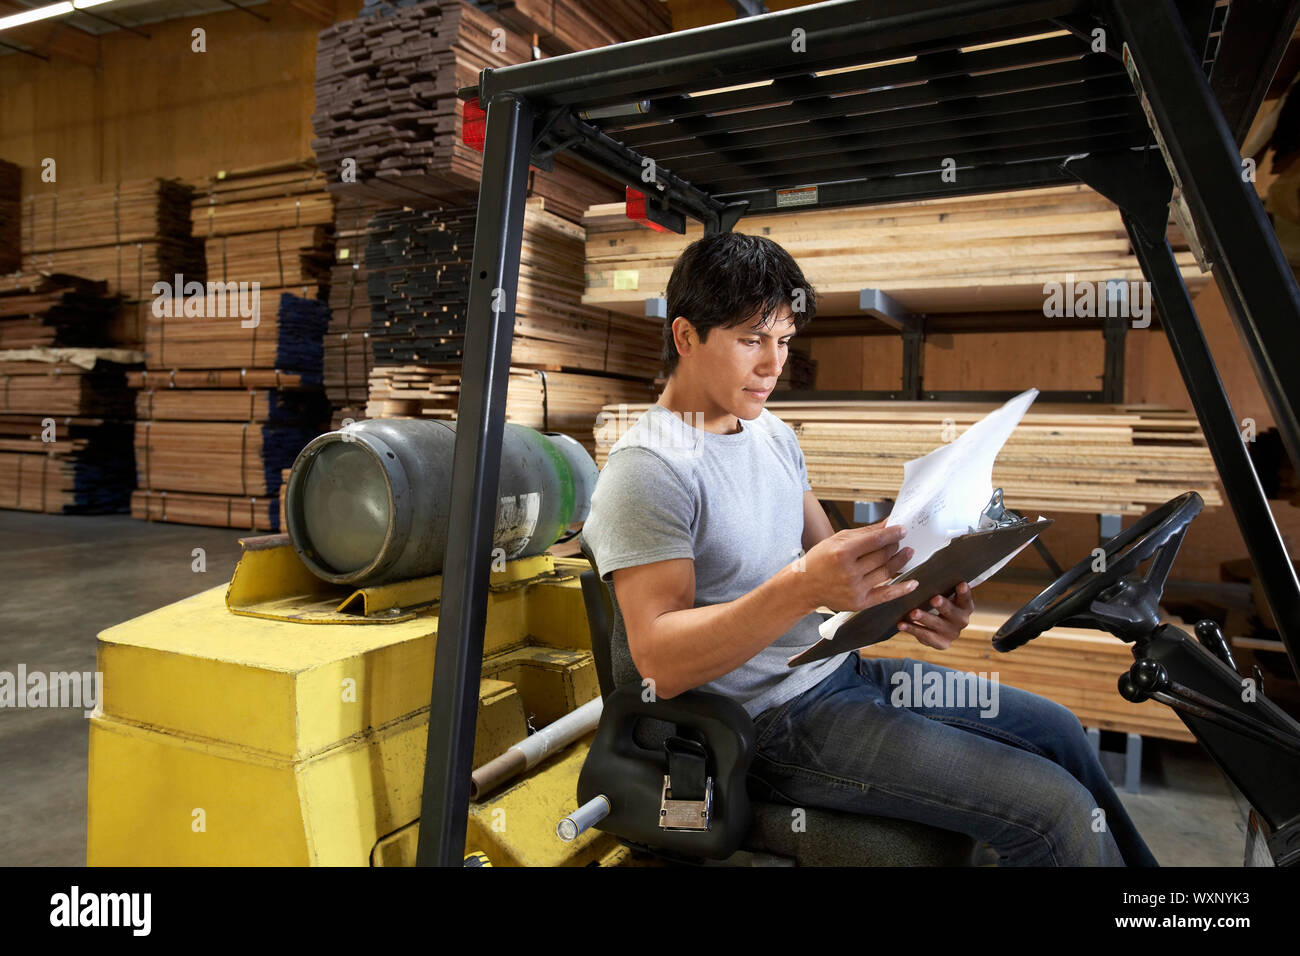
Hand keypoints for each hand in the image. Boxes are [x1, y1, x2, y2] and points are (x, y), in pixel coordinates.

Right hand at [798, 520, 917, 612]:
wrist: (804, 586)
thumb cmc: (820, 560)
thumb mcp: (837, 540)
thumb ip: (864, 533)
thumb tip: (887, 524)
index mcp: (842, 553)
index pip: (875, 541)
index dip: (892, 534)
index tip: (903, 530)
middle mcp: (849, 572)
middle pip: (882, 556)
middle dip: (895, 546)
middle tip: (903, 541)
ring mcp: (855, 589)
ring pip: (886, 572)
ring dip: (900, 561)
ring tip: (908, 553)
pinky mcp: (859, 603)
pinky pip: (886, 595)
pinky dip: (902, 589)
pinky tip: (913, 583)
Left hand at [898, 581, 974, 648]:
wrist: (939, 628)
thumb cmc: (939, 604)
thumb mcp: (943, 595)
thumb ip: (942, 588)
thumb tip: (931, 574)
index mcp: (965, 607)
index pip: (966, 599)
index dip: (964, 592)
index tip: (961, 584)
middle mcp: (961, 621)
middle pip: (953, 613)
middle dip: (943, 606)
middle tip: (934, 599)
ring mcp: (952, 634)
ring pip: (937, 625)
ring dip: (924, 618)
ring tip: (913, 613)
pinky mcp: (941, 643)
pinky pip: (925, 636)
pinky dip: (912, 630)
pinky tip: (901, 624)